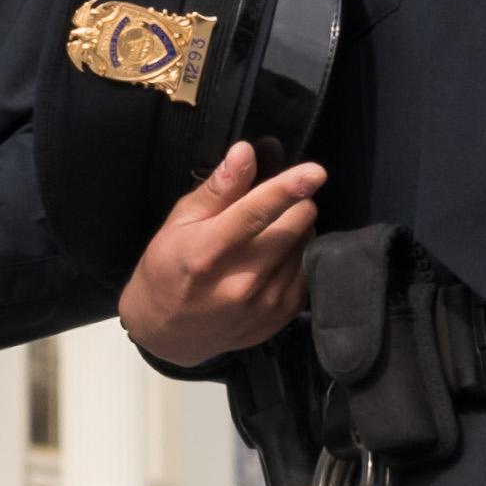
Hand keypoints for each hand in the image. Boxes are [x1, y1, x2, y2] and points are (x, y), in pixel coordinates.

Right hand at [121, 148, 325, 368]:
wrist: (171, 332)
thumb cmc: (169, 269)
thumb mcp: (179, 223)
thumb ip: (218, 189)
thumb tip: (246, 153)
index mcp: (207, 252)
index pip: (255, 213)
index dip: (288, 189)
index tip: (315, 171)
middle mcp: (241, 281)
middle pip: (296, 223)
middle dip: (292, 203)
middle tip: (272, 205)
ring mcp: (266, 302)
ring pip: (308, 242)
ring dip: (295, 229)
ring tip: (267, 236)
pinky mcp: (284, 315)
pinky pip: (309, 267)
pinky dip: (297, 254)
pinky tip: (273, 259)